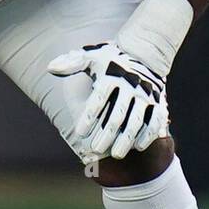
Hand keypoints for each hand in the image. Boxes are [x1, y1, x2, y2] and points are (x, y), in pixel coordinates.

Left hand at [48, 42, 168, 161]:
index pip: (98, 98)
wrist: (145, 54)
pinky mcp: (157, 102)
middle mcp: (130, 86)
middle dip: (106, 134)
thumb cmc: (112, 60)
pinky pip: (155, 120)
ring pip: (136, 120)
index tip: (79, 132)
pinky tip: (138, 147)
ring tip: (115, 155)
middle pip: (117, 114)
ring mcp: (145, 96)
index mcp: (112, 76)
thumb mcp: (92, 57)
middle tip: (95, 150)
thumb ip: (72, 63)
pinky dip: (148, 133)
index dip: (89, 116)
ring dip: (126, 138)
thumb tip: (51, 68)